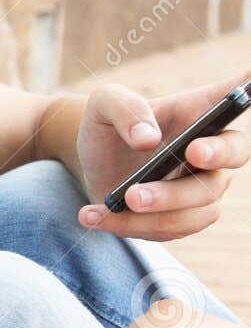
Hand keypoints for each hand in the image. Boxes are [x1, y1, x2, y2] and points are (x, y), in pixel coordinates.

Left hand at [75, 70, 249, 239]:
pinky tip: (94, 215)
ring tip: (123, 198)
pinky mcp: (180, 219)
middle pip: (230, 160)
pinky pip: (167, 230)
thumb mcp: (105, 105)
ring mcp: (200, 188)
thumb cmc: (107, 126)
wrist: (91, 164)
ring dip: (160, 209)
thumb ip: (125, 109)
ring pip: (199, 208)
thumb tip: (148, 139)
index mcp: (200, 112)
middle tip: (184, 155)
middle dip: (208, 161)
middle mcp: (211, 150)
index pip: (236, 97)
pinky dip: (128, 225)